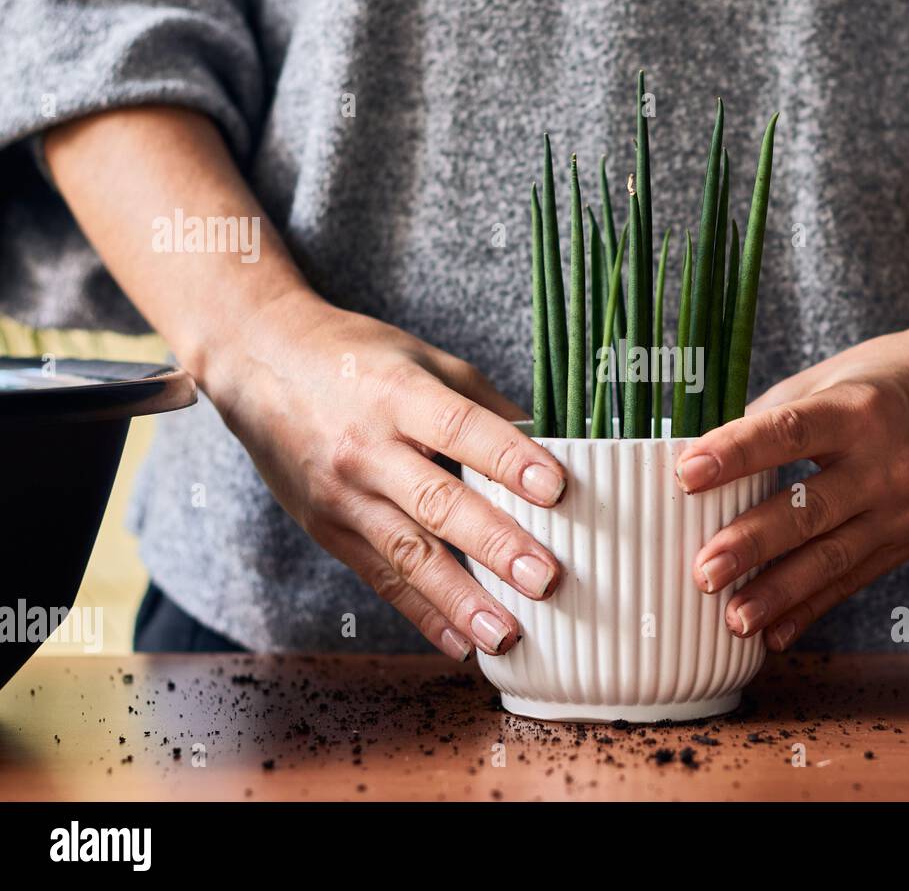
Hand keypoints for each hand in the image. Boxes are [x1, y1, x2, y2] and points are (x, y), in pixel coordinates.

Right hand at [203, 289, 566, 658]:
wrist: (257, 361)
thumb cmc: (354, 357)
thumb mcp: (423, 359)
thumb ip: (486, 405)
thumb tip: (554, 446)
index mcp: (398, 394)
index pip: (460, 428)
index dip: (509, 459)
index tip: (559, 489)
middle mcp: (366, 448)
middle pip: (436, 502)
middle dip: (495, 544)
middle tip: (547, 578)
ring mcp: (342, 495)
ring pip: (408, 555)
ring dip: (461, 600)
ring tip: (507, 635)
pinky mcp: (327, 530)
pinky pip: (381, 579)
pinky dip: (423, 615)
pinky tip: (462, 644)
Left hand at [673, 299, 908, 650]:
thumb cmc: (891, 378)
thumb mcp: (833, 377)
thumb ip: (771, 417)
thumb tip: (703, 457)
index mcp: (857, 409)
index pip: (788, 432)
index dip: (737, 452)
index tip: (686, 472)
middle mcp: (885, 463)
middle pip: (809, 509)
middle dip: (753, 544)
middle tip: (703, 571)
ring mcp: (902, 509)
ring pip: (832, 558)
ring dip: (779, 593)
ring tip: (733, 620)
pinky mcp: (908, 540)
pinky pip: (853, 579)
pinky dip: (811, 608)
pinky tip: (774, 634)